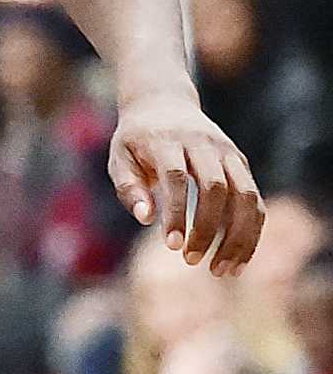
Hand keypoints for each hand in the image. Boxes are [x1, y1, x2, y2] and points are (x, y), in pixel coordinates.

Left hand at [109, 93, 264, 275]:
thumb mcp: (119, 157)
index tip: (172, 246)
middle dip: (207, 228)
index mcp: (167, 140)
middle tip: (191, 260)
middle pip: (216, 187)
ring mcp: (227, 152)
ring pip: (246, 195)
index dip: (177, 212)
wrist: (163, 102)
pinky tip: (237, 259)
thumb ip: (128, 187)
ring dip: (238, 236)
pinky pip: (255, 199)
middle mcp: (203, 144)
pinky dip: (251, 231)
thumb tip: (146, 218)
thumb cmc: (135, 139)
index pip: (177, 177)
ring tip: (221, 270)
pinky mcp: (240, 163)